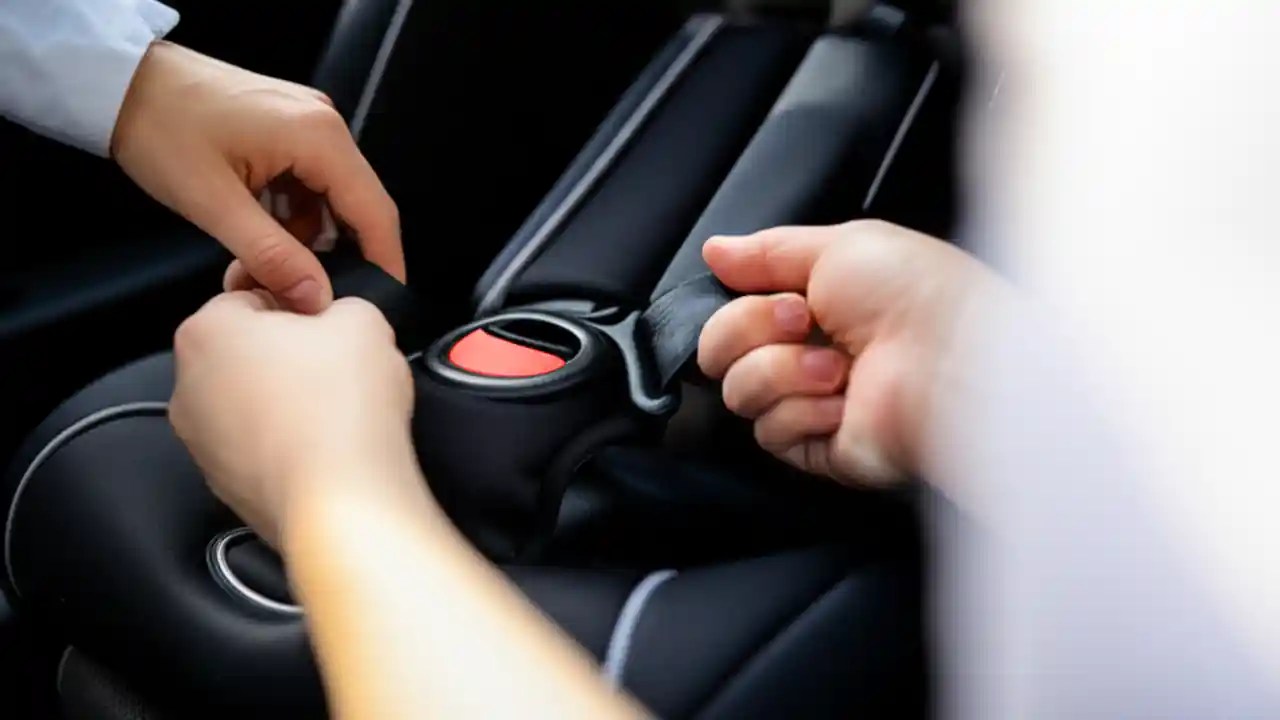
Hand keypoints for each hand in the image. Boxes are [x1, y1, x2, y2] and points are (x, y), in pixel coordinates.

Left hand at [112, 41, 404, 312]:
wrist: (119, 82)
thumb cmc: (161, 128)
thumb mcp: (214, 204)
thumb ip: (272, 255)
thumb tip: (315, 296)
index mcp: (318, 136)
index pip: (374, 211)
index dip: (386, 261)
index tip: (385, 299)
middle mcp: (323, 124)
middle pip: (358, 204)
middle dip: (340, 254)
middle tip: (316, 295)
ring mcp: (307, 122)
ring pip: (331, 198)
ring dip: (309, 237)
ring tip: (269, 266)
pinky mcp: (289, 127)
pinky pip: (310, 182)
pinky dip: (293, 215)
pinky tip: (263, 235)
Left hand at [169, 291, 422, 546]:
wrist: (341, 500)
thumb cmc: (340, 407)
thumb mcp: (363, 320)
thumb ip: (343, 307)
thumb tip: (340, 324)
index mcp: (206, 331)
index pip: (252, 298)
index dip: (299, 308)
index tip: (329, 326)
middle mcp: (188, 386)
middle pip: (245, 354)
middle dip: (289, 358)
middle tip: (338, 368)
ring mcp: (201, 443)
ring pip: (251, 405)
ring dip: (288, 403)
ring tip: (339, 414)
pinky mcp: (225, 486)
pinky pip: (261, 449)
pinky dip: (289, 446)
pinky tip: (328, 449)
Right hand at [697, 220, 1000, 485]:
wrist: (955, 359)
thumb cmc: (917, 296)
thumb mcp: (838, 246)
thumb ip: (768, 251)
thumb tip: (715, 251)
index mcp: (813, 306)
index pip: (732, 310)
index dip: (741, 301)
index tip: (782, 292)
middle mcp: (806, 355)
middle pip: (719, 352)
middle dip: (751, 329)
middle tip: (804, 321)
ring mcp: (811, 404)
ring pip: (739, 392)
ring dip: (781, 371)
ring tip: (837, 367)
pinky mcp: (819, 449)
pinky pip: (769, 433)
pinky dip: (802, 411)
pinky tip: (842, 403)